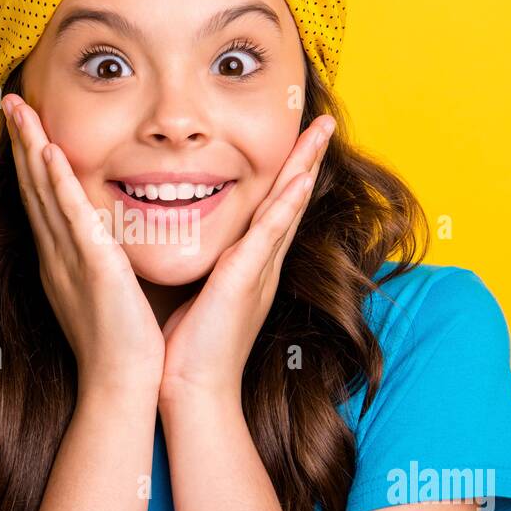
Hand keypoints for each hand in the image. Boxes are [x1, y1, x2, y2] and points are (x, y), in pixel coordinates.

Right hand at [2, 92, 164, 391]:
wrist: (121, 383)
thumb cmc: (122, 346)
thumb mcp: (107, 293)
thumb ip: (103, 264)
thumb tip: (109, 245)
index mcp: (62, 260)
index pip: (43, 198)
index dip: (32, 160)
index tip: (26, 125)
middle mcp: (56, 254)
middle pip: (33, 185)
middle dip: (22, 141)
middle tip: (10, 100)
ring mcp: (68, 258)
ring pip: (43, 191)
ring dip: (31, 147)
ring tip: (19, 108)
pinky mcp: (91, 266)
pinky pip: (70, 215)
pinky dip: (57, 182)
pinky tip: (50, 152)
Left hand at [158, 112, 335, 406]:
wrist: (190, 390)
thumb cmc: (187, 349)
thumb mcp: (196, 294)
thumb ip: (201, 269)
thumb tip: (188, 249)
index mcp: (248, 266)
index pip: (271, 209)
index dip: (286, 173)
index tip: (295, 140)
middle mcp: (261, 265)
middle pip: (289, 199)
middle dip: (306, 158)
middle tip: (324, 120)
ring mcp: (258, 271)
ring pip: (286, 207)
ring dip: (305, 166)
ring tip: (321, 131)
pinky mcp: (244, 282)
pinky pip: (269, 236)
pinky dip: (286, 206)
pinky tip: (299, 179)